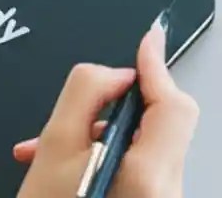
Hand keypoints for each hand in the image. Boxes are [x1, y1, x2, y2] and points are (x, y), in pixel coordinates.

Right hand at [14, 23, 198, 197]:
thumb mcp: (56, 152)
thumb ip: (88, 96)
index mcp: (149, 177)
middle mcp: (165, 194)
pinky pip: (133, 172)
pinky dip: (102, 160)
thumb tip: (117, 72)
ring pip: (140, 150)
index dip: (157, 66)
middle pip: (157, 125)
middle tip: (79, 113)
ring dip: (99, 138)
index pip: (172, 102)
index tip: (149, 39)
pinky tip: (64, 170)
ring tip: (49, 153)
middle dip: (114, 109)